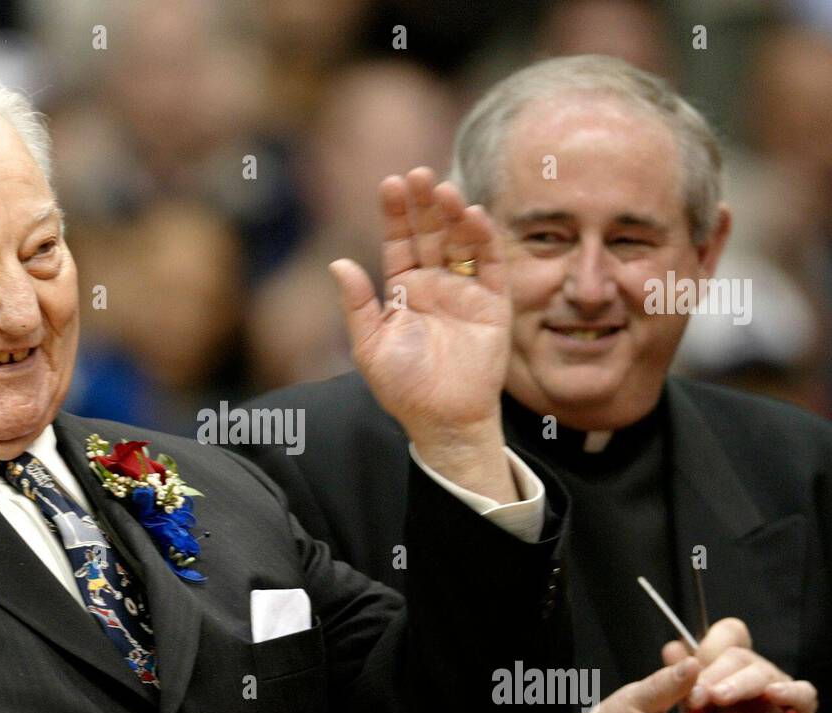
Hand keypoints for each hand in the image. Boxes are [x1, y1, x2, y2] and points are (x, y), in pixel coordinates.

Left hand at [330, 167, 515, 500]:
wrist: (443, 419)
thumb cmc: (403, 387)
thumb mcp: (369, 346)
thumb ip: (356, 305)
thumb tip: (337, 262)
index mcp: (402, 290)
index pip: (399, 241)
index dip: (395, 214)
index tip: (390, 183)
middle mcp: (434, 284)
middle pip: (430, 233)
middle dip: (424, 204)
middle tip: (418, 174)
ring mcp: (465, 291)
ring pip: (460, 242)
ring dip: (453, 215)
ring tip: (444, 190)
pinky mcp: (494, 304)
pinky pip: (491, 265)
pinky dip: (484, 239)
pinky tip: (473, 215)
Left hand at [662, 618, 813, 712]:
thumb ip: (679, 683)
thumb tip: (672, 649)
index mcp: (726, 669)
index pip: (727, 635)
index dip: (710, 643)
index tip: (685, 665)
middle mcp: (753, 676)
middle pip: (738, 656)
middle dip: (714, 672)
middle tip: (694, 694)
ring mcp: (779, 692)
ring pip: (763, 672)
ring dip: (740, 683)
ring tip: (718, 697)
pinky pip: (803, 694)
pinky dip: (789, 691)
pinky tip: (773, 694)